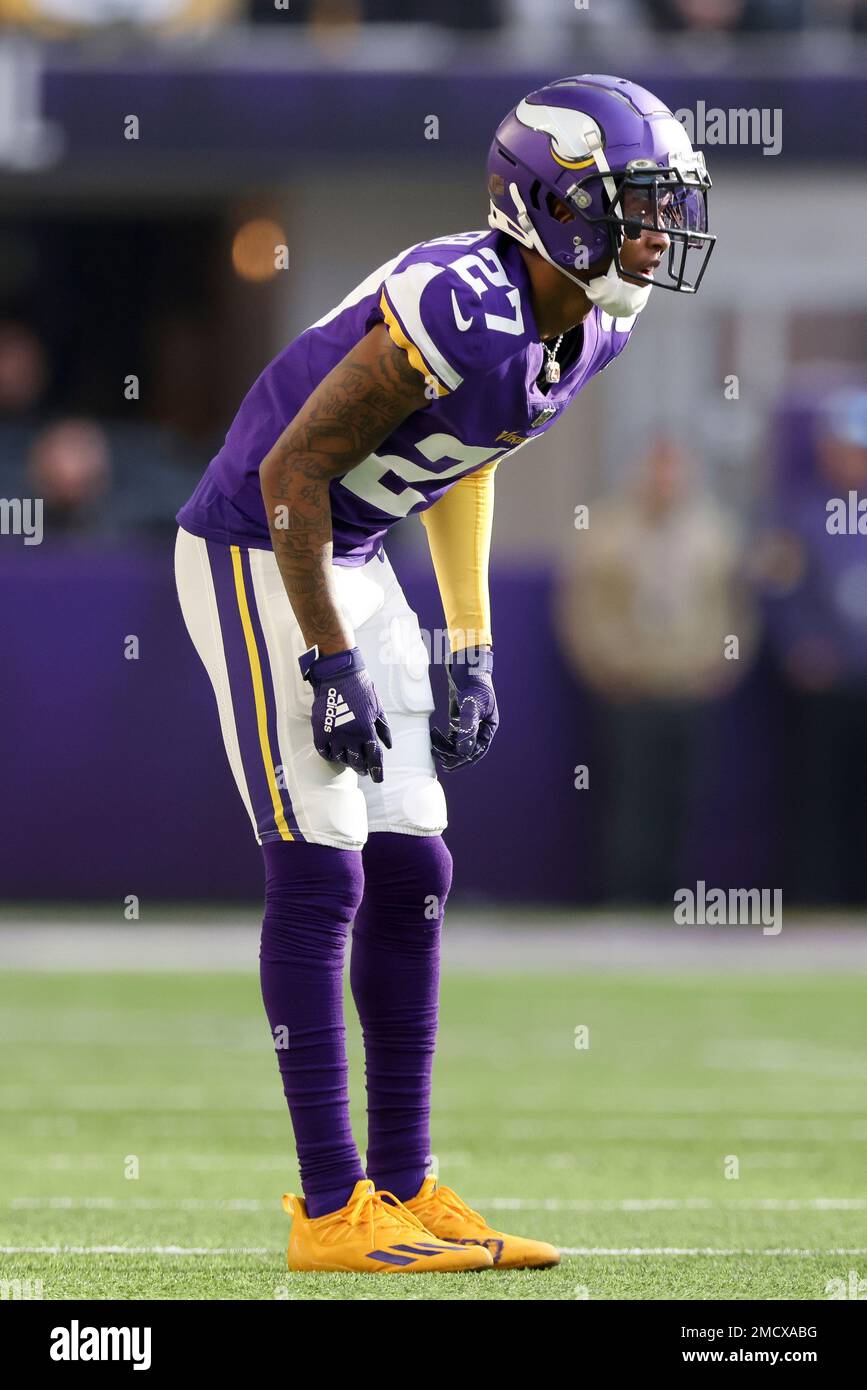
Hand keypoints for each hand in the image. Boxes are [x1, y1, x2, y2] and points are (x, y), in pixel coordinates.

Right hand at [299, 646, 391, 781]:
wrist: (339, 675)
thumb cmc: (361, 689)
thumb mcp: (377, 708)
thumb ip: (383, 729)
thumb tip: (387, 745)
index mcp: (366, 731)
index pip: (374, 758)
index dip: (376, 770)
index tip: (377, 777)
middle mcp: (350, 736)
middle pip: (356, 762)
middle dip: (361, 768)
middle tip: (363, 769)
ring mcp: (333, 734)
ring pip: (339, 758)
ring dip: (346, 762)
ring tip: (349, 759)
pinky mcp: (320, 730)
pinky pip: (323, 751)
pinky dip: (329, 755)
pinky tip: (334, 754)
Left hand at [431, 646, 497, 770]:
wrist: (467, 664)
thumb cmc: (473, 683)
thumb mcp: (471, 705)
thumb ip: (468, 728)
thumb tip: (464, 752)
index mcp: (489, 726)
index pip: (478, 750)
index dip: (465, 760)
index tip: (451, 766)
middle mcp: (481, 726)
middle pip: (468, 749)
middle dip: (454, 757)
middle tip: (441, 762)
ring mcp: (470, 722)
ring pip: (459, 742)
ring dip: (447, 748)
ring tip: (435, 750)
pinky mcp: (459, 716)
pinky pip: (452, 733)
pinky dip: (444, 738)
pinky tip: (435, 738)